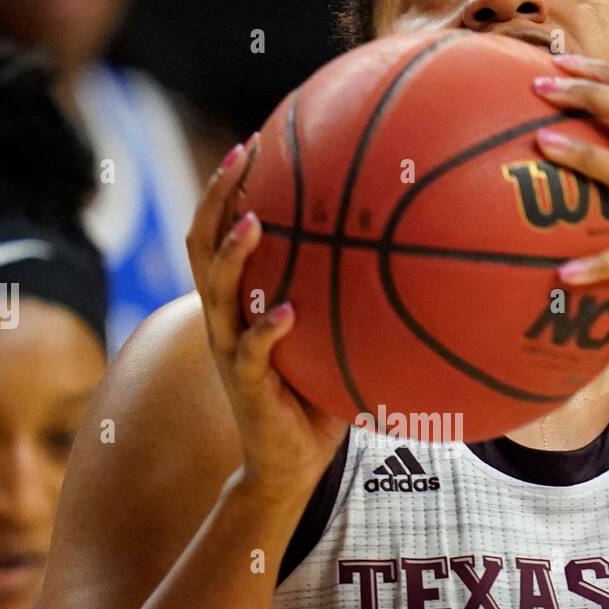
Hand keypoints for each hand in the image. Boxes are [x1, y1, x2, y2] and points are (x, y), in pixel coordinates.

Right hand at [186, 136, 347, 500]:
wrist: (290, 465)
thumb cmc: (316, 397)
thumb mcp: (331, 339)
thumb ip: (346, 300)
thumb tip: (406, 255)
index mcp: (238, 303)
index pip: (218, 234)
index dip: (226, 190)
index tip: (250, 143)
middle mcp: (225, 320)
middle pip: (202, 246)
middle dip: (218, 198)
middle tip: (242, 156)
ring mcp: (231, 352)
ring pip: (216, 293)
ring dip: (232, 255)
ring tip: (254, 223)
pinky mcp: (246, 387)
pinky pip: (252, 354)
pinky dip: (266, 330)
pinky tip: (285, 312)